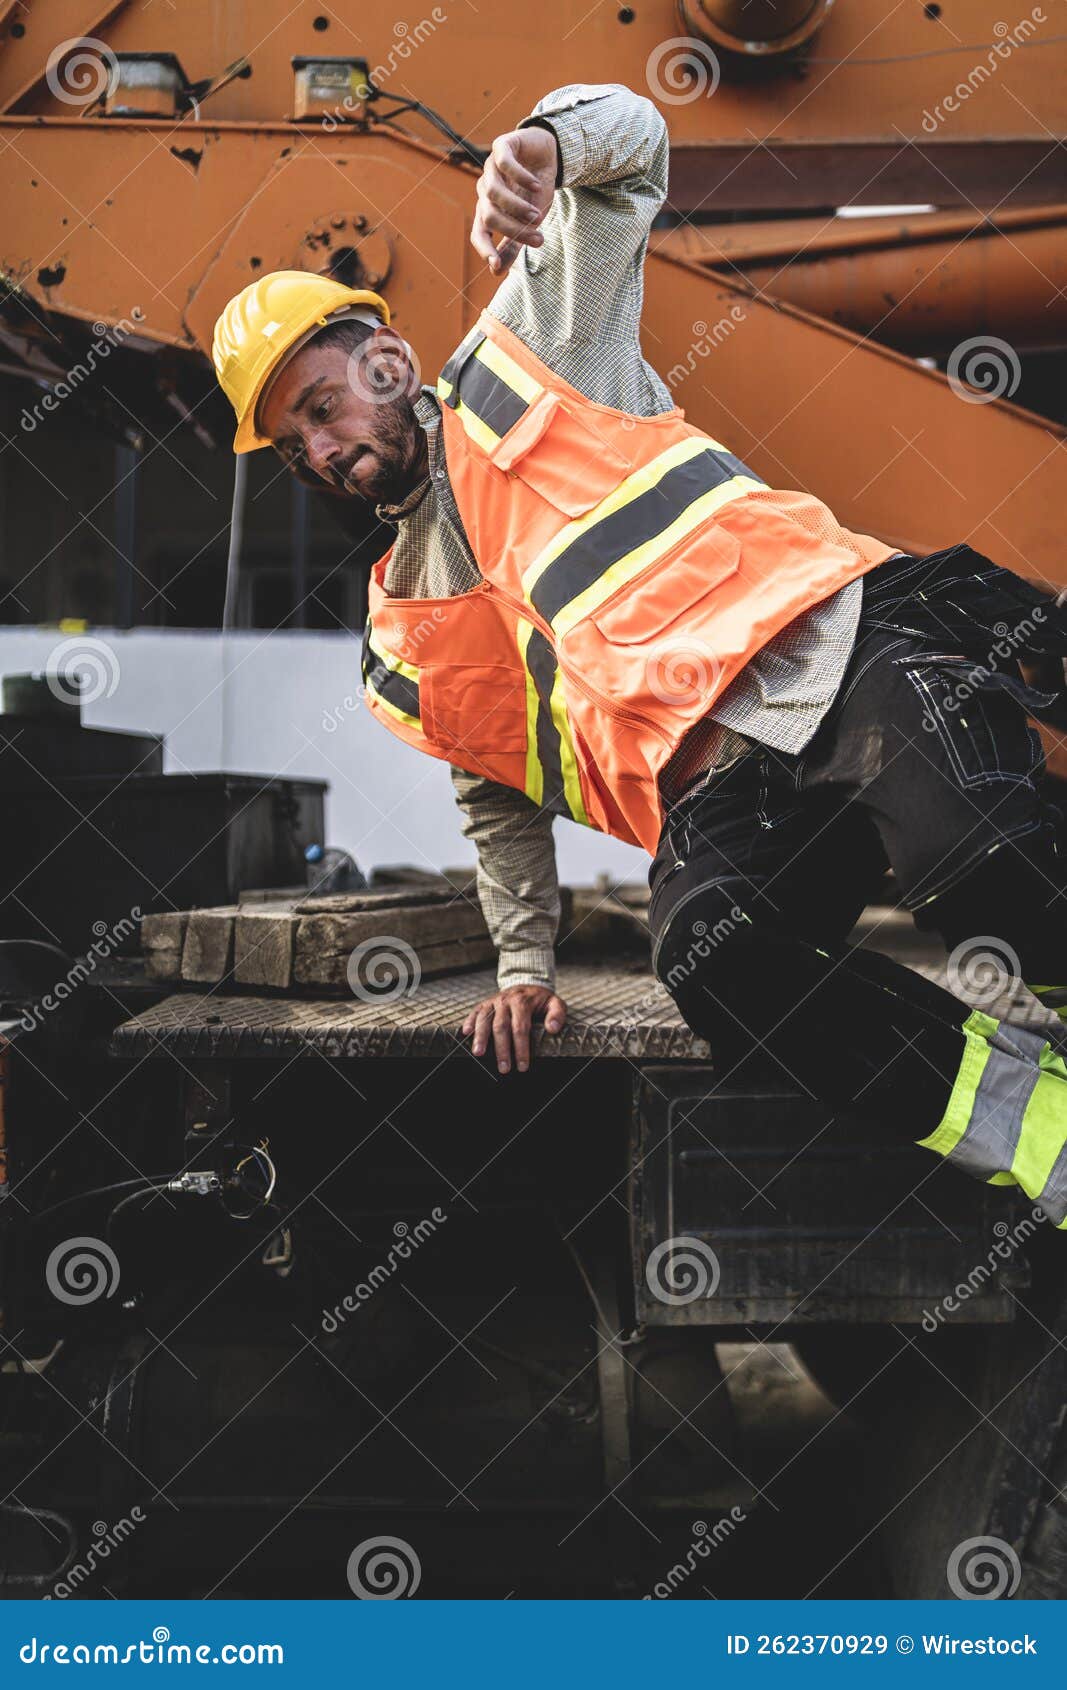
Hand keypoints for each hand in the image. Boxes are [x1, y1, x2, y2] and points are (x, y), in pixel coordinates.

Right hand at [462, 983, 566, 1072]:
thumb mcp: (555, 1002)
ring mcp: (493, 1002)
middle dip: (501, 1049)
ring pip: (484, 1019)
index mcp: (522, 1002)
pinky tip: (465, 1034)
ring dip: (480, 1037)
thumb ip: (557, 1014)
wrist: (526, 982)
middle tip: (504, 1068)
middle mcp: (505, 1001)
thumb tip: (553, 1029)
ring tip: (478, 1053)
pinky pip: (475, 1012)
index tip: (523, 1065)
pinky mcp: (484, 1003)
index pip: (521, 1028)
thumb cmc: (540, 999)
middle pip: (501, 1026)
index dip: (521, 1048)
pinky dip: (469, 1022)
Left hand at [470, 125, 558, 276]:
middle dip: (513, 230)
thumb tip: (496, 273)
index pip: (479, 233)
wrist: (546, 154)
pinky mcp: (502, 146)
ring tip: (537, 215)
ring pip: (494, 192)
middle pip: (489, 216)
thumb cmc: (534, 191)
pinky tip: (535, 185)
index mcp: (488, 209)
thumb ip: (514, 244)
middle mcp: (485, 190)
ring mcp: (491, 167)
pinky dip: (520, 177)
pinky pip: (504, 163)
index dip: (484, 249)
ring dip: (517, 207)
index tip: (496, 265)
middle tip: (539, 240)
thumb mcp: (528, 221)